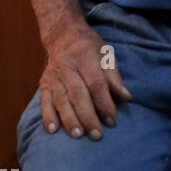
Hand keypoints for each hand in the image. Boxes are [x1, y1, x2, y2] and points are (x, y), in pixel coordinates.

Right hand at [40, 19, 131, 139]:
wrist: (63, 35)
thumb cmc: (89, 47)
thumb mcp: (106, 54)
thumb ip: (114, 77)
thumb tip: (126, 97)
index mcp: (85, 57)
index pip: (96, 84)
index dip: (104, 103)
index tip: (112, 121)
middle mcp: (67, 66)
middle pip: (78, 94)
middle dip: (88, 116)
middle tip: (97, 135)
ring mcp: (53, 76)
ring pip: (61, 100)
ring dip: (69, 119)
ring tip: (78, 135)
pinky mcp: (43, 84)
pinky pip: (44, 102)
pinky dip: (48, 116)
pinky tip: (53, 130)